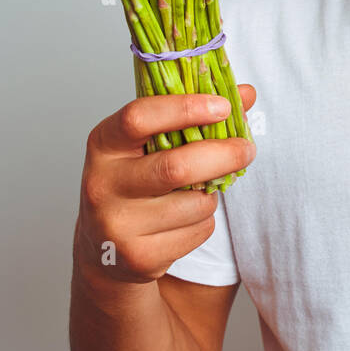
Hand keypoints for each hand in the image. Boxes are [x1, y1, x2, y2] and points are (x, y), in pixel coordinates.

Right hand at [74, 85, 257, 285]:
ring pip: (194, 204)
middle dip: (222, 155)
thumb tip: (246, 93)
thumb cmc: (135, 182)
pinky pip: (197, 231)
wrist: (104, 250)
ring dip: (211, 195)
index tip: (223, 106)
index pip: (139, 117)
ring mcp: (117, 224)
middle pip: (176, 167)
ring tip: (199, 192)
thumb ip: (194, 115)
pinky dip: (204, 222)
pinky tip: (184, 220)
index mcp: (104, 144)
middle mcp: (102, 184)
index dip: (185, 108)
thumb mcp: (151, 144)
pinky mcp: (138, 257)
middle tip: (246, 149)